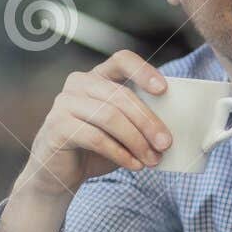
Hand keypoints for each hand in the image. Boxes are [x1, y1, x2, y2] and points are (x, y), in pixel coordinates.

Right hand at [0, 50, 173, 231]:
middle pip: (121, 95)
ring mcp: (64, 103)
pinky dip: (120, 153)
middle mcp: (78, 83)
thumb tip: (174, 130)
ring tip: (152, 159)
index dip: (143, 71)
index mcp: (98, 76)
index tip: (164, 90)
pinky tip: (135, 165)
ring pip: (110, 117)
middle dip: (148, 121)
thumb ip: (141, 120)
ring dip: (136, 141)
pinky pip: (96, 138)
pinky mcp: (57, 126)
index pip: (121, 60)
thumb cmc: (97, 146)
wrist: (60, 172)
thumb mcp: (123, 129)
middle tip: (166, 144)